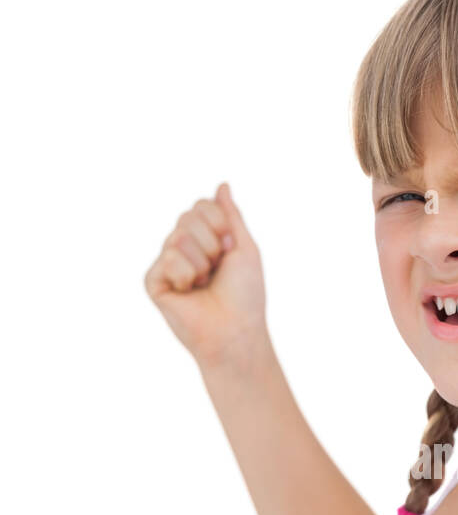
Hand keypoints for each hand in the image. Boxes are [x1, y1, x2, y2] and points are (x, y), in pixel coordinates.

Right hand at [144, 182, 267, 368]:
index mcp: (205, 238)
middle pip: (188, 216)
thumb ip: (231, 214)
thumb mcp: (244, 246)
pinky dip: (185, 275)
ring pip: (177, 237)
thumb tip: (222, 185)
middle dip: (211, 242)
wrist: (235, 330)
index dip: (219, 223)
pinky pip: (167, 259)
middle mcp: (183, 248)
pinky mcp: (154, 282)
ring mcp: (167, 264)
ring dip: (201, 262)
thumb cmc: (245, 294)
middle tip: (217, 270)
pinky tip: (188, 293)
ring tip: (204, 284)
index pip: (201, 206)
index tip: (230, 249)